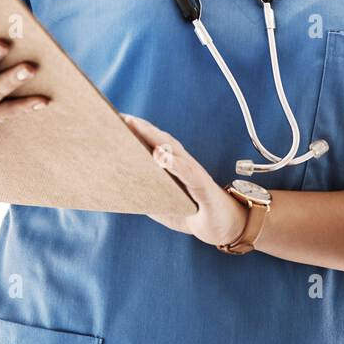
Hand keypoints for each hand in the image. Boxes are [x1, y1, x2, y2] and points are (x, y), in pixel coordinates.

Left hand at [119, 113, 247, 248]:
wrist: (229, 227)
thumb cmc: (197, 214)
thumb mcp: (167, 208)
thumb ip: (149, 200)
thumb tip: (123, 195)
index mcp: (174, 168)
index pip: (153, 144)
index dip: (135, 132)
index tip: (114, 119)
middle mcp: (184, 165)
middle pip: (160, 141)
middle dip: (140, 127)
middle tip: (119, 116)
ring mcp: (195, 174)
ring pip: (172, 150)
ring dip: (153, 136)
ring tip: (134, 125)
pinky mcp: (204, 187)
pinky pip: (188, 172)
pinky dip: (175, 163)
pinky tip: (161, 156)